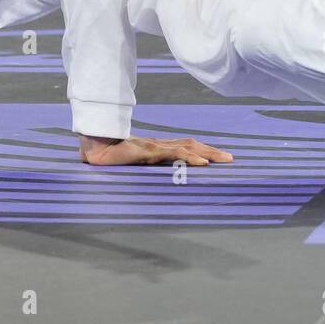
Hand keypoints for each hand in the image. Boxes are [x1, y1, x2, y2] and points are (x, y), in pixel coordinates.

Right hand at [79, 135, 234, 166]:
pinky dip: (191, 158)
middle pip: (192, 145)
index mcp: (156, 148)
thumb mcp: (129, 164)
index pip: (184, 146)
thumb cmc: (108, 155)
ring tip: (225, 160)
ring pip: (189, 148)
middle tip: (231, 159)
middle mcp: (159, 145)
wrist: (94, 146)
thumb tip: (142, 178)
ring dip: (208, 154)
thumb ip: (138, 168)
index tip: (216, 157)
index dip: (201, 150)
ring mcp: (156, 147)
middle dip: (212, 151)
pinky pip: (175, 154)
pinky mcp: (150, 151)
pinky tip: (203, 164)